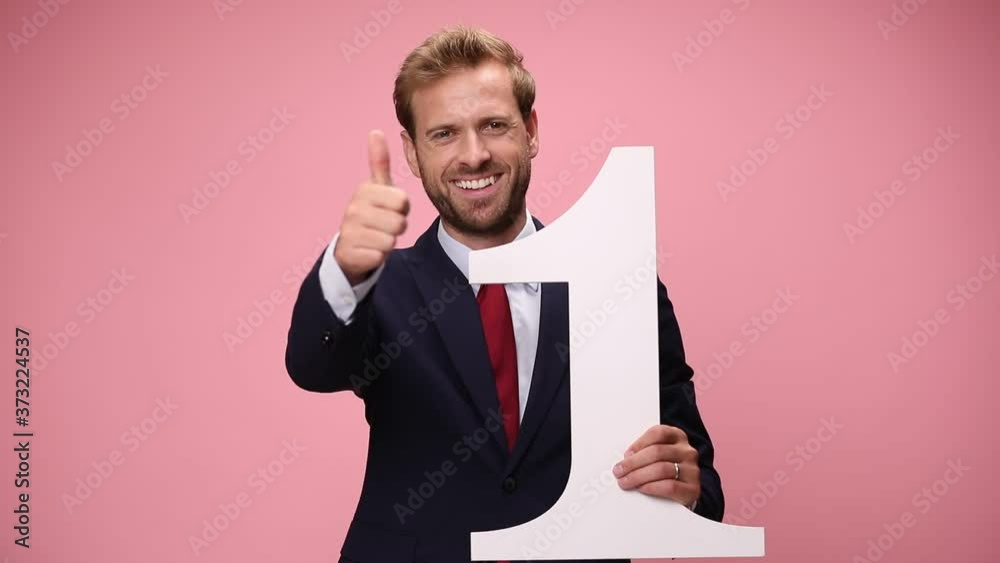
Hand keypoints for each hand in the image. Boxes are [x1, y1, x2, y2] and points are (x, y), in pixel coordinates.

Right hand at [333, 130, 410, 285]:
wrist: (349, 247)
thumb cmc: (371, 215)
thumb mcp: (377, 189)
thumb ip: (379, 162)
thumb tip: (376, 131)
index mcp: (364, 190)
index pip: (403, 201)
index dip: (401, 209)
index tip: (389, 209)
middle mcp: (353, 209)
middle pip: (399, 222)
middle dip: (396, 227)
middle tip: (383, 226)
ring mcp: (349, 231)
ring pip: (390, 240)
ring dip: (388, 242)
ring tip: (375, 237)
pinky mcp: (349, 253)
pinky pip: (380, 256)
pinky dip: (378, 256)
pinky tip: (368, 251)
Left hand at [613, 425, 699, 508]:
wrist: (683, 493)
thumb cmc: (665, 471)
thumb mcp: (657, 456)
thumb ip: (644, 452)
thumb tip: (623, 459)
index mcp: (677, 437)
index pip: (658, 433)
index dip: (639, 443)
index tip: (626, 454)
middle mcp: (688, 451)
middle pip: (657, 452)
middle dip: (633, 462)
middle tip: (619, 471)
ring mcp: (692, 470)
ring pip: (662, 469)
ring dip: (638, 476)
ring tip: (626, 482)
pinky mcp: (693, 489)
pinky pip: (670, 486)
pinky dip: (652, 487)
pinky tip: (642, 488)